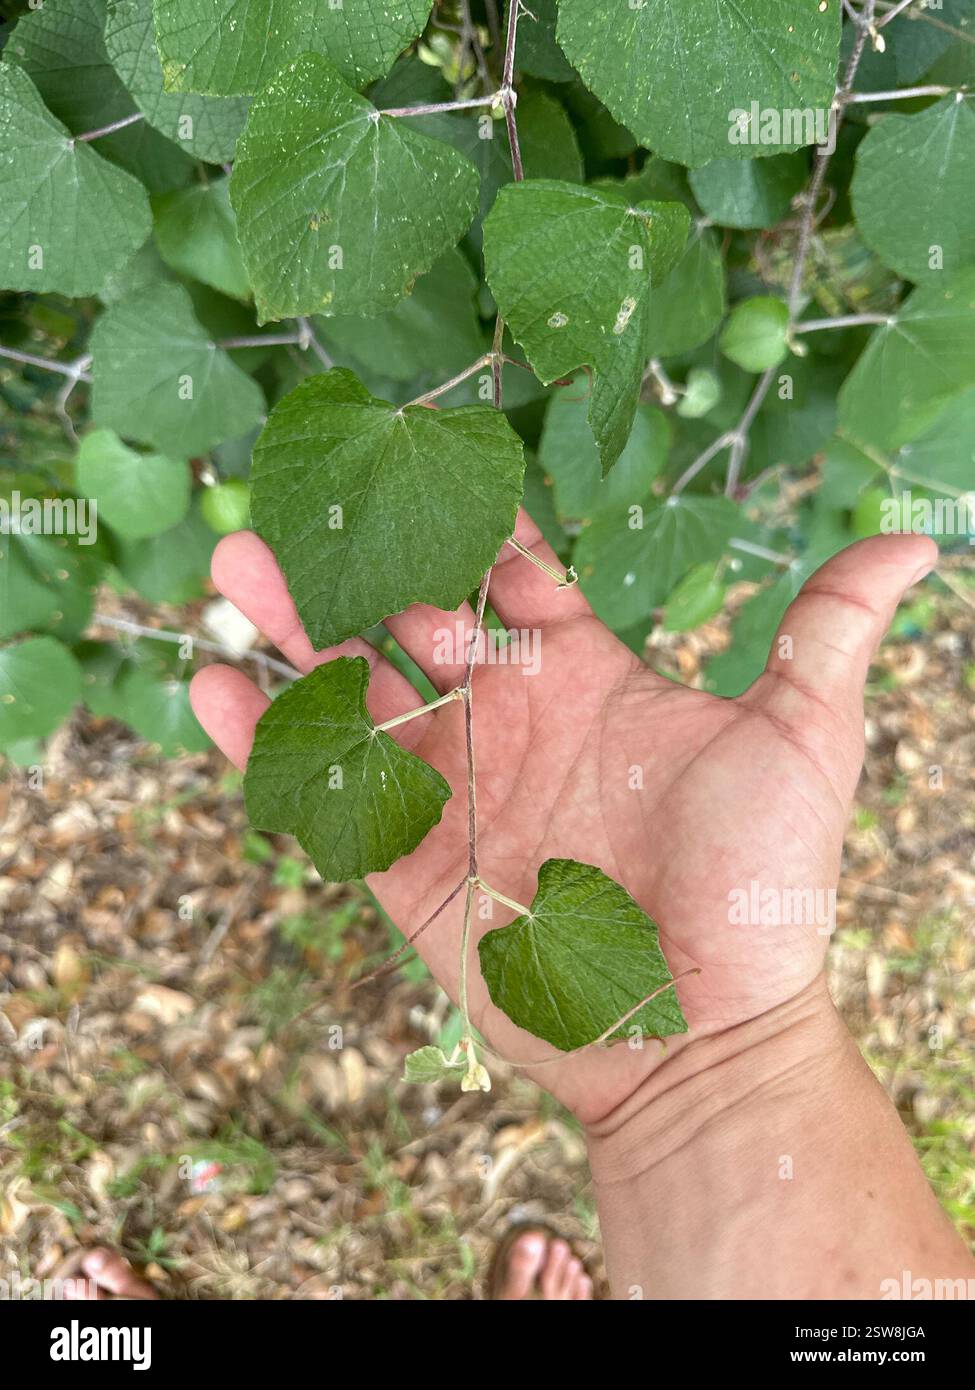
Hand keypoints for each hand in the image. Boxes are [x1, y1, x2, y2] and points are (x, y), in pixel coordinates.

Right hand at [190, 514, 935, 1122]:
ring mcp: (452, 792)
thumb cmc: (762, 888)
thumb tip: (915, 540)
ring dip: (292, 630)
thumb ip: (826, 636)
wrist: (703, 1035)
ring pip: (354, 692)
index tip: (425, 469)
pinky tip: (210, 688)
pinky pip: (325, 793)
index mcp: (584, 679)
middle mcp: (508, 724)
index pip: (512, 581)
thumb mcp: (803, 742)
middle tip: (296, 508)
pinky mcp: (406, 866)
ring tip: (234, 564)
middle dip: (355, 564)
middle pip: (410, 622)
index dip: (472, 530)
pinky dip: (264, 743)